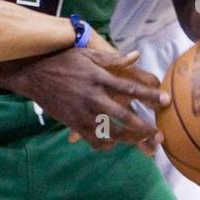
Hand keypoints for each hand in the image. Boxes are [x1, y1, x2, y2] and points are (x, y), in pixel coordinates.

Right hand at [13, 45, 168, 153]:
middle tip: (159, 134)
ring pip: (112, 132)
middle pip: (125, 116)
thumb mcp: (87, 54)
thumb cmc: (63, 61)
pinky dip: (106, 144)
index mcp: (99, 78)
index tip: (165, 101)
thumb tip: (136, 56)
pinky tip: (114, 143)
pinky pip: (94, 140)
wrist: (33, 75)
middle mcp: (94, 97)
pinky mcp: (74, 124)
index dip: (150, 95)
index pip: (130, 88)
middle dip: (145, 127)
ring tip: (143, 143)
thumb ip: (113, 59)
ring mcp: (83, 113)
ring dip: (130, 139)